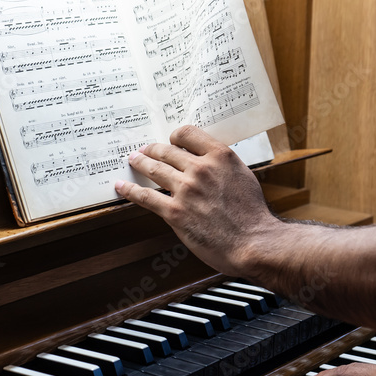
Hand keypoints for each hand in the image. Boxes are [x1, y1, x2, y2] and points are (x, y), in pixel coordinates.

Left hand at [114, 125, 280, 275]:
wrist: (253, 242)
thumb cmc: (252, 214)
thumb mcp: (243, 176)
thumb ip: (223, 165)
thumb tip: (209, 161)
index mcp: (220, 156)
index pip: (188, 133)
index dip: (175, 136)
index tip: (170, 141)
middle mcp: (200, 168)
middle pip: (166, 150)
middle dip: (152, 149)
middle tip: (144, 150)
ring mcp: (185, 189)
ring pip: (154, 169)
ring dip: (140, 162)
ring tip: (133, 160)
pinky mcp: (175, 211)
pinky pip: (145, 196)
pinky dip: (130, 190)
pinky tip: (122, 186)